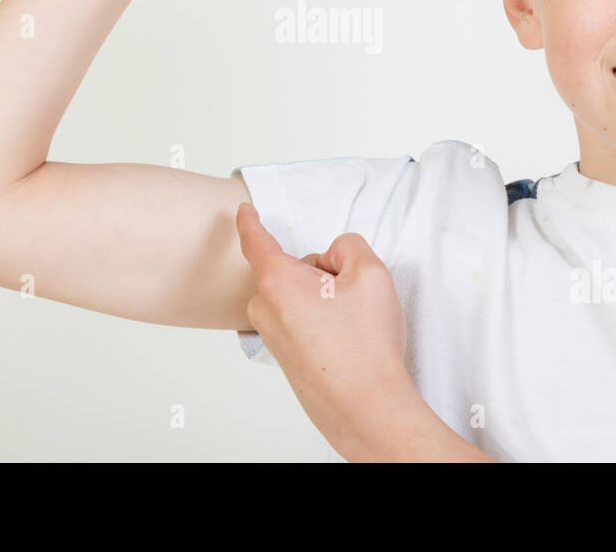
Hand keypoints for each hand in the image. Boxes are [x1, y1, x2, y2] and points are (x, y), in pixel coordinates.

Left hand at [235, 201, 411, 456]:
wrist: (365, 406)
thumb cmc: (364, 344)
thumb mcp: (370, 273)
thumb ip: (349, 246)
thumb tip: (333, 257)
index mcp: (277, 281)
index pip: (255, 241)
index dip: (251, 221)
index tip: (245, 210)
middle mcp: (265, 309)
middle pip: (289, 270)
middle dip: (318, 272)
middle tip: (349, 294)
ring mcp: (272, 336)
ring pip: (295, 297)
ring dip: (320, 299)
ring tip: (349, 323)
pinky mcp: (284, 357)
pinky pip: (299, 322)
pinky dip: (320, 322)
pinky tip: (344, 341)